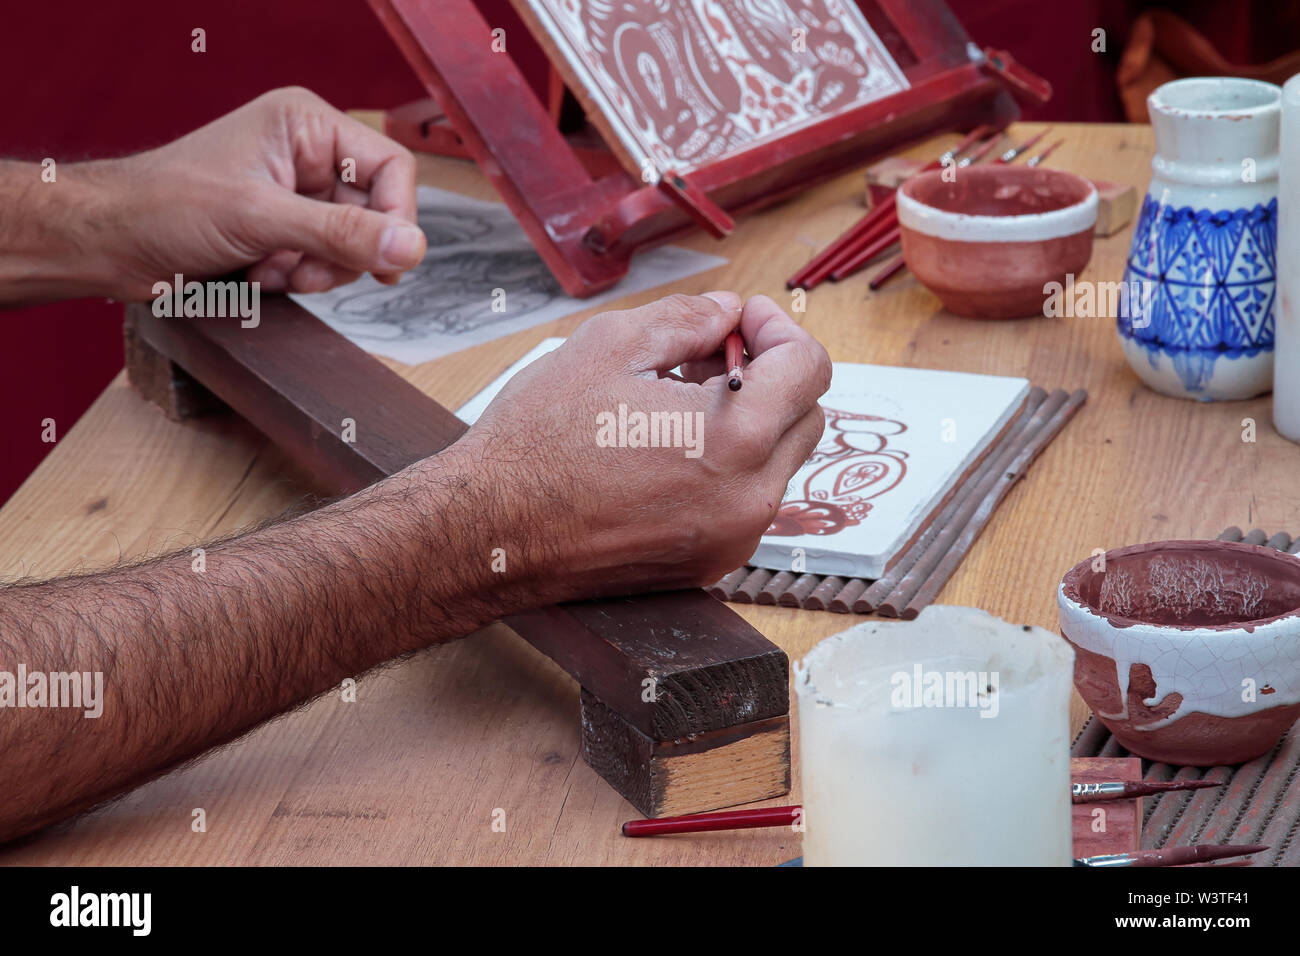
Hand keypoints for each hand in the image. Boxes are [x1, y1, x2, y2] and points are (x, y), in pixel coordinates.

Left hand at [101, 87, 424, 299]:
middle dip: (343, 251)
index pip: (390, 169)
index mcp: (307, 125)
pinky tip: (261, 273)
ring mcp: (296, 192)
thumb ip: (342, 233)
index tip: (385, 261)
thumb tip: (409, 246)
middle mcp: (307, 154)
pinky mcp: (284, 226)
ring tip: (273, 270)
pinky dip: (299, 276)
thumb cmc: (165, 207)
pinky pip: (324, 260)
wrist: (110, 241)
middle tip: (307, 270)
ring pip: (352, 243)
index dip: (394, 218)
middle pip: (374, 212)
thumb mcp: (262, 219)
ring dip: (319, 270)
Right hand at [451, 292, 831, 599]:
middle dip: (773, 375)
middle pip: (806, 418)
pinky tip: (672, 447)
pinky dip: (729, 468)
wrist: (490, 533)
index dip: (778, 329)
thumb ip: (688, 318)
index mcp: (735, 439)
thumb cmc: (537, 444)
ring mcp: (730, 539)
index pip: (809, 369)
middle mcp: (748, 499)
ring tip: (681, 400)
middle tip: (711, 355)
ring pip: (777, 464)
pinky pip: (745, 503)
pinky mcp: (707, 565)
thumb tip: (727, 313)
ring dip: (751, 422)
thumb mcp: (609, 346)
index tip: (743, 319)